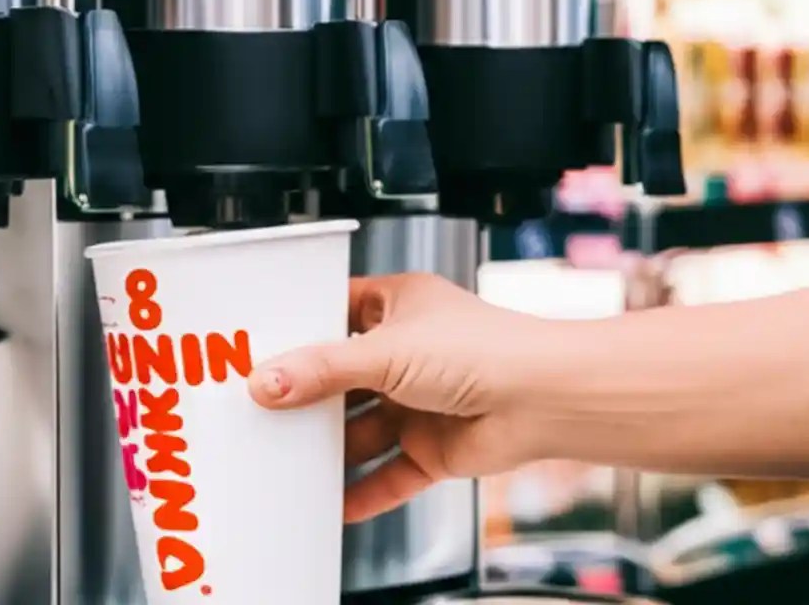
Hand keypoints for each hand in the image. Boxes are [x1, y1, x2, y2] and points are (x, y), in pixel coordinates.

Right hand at [247, 273, 552, 522]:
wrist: (548, 399)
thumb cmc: (488, 350)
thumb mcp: (385, 350)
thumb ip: (322, 369)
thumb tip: (267, 382)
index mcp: (400, 305)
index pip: (336, 311)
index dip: (300, 328)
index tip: (260, 346)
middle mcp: (410, 351)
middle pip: (343, 376)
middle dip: (308, 396)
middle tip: (262, 408)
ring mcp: (421, 401)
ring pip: (363, 429)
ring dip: (331, 447)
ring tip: (288, 459)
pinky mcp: (435, 446)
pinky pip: (390, 473)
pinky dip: (365, 490)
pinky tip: (337, 503)